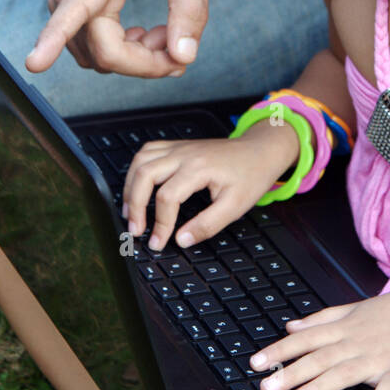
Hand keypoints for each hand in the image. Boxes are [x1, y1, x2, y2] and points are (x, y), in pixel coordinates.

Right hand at [25, 0, 207, 76]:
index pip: (75, 10)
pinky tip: (141, 34)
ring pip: (101, 59)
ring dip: (138, 58)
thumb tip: (182, 59)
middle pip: (105, 53)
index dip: (54, 39)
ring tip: (161, 29)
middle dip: (148, 61)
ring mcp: (64, 5)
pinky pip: (95, 54)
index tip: (34, 64)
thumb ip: (190, 12)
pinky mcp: (66, 17)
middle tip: (178, 40)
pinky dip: (124, 54)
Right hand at [123, 119, 300, 249]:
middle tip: (135, 230)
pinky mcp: (178, 147)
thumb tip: (181, 240)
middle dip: (135, 205)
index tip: (158, 242)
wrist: (259, 150)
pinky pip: (148, 152)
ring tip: (129, 211)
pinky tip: (137, 187)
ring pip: (141, 160)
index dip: (160, 224)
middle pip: (145, 174)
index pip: (167, 197)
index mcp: (199, 168)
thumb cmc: (250, 175)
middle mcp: (185, 154)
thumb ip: (207, 225)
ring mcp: (180, 147)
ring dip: (130, 186)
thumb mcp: (235, 206)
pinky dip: (137, 169)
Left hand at [247, 287, 389, 389]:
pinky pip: (386, 389)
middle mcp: (356, 342)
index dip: (279, 350)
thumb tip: (291, 326)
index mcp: (345, 328)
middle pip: (318, 358)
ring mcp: (378, 358)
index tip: (255, 362)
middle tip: (265, 387)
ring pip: (343, 373)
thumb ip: (322, 319)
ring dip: (319, 387)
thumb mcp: (356, 309)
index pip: (305, 339)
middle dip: (290, 373)